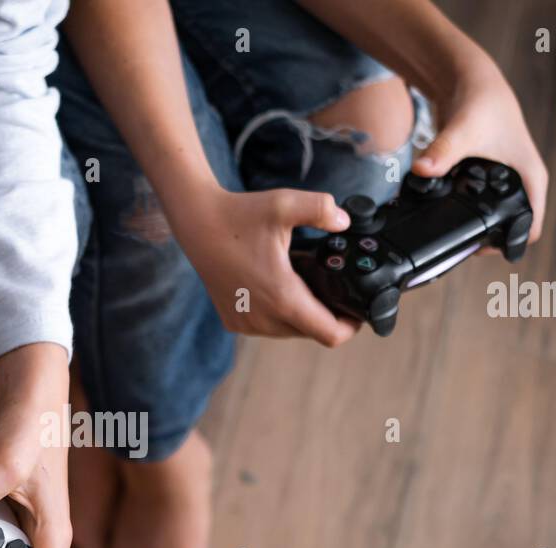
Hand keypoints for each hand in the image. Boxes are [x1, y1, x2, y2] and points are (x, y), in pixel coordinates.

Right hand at [168, 185, 361, 345]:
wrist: (197, 223)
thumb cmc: (239, 215)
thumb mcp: (285, 203)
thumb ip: (322, 209)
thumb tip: (346, 221)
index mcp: (283, 298)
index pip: (330, 335)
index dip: (351, 326)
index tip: (357, 309)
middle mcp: (264, 319)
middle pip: (311, 332)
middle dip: (327, 315)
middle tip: (331, 285)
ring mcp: (247, 324)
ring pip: (289, 331)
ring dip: (302, 314)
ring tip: (304, 282)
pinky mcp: (234, 321)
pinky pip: (268, 327)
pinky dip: (279, 313)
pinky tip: (278, 286)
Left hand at [412, 55, 548, 243]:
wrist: (471, 81)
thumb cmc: (481, 101)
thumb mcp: (463, 130)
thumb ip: (443, 152)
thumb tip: (422, 170)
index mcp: (530, 178)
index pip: (531, 227)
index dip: (509, 244)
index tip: (479, 247)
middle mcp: (522, 183)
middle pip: (510, 227)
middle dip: (485, 239)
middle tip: (456, 244)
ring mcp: (504, 182)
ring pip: (494, 217)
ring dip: (473, 227)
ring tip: (447, 230)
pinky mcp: (487, 179)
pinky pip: (479, 206)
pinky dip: (463, 212)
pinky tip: (443, 214)